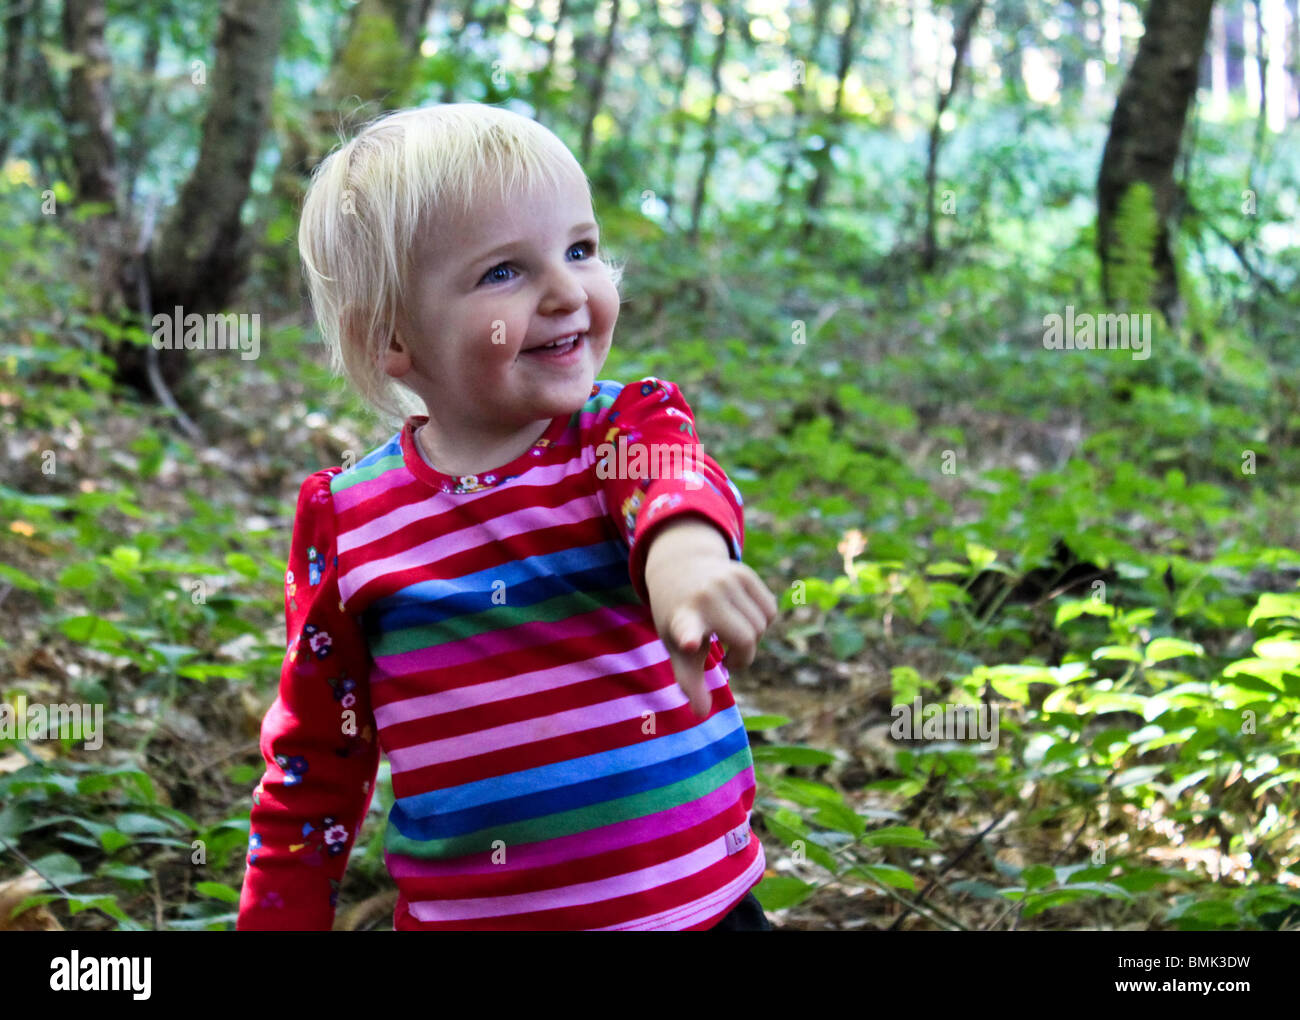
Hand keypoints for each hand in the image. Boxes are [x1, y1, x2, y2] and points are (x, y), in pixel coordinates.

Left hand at [643, 518, 778, 716]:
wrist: (681, 566)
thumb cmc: (678, 616)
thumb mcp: (676, 648)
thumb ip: (690, 681)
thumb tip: (701, 714)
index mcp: (682, 619)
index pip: (687, 629)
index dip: (690, 638)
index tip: (690, 644)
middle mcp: (705, 596)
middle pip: (747, 639)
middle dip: (743, 654)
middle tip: (726, 656)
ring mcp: (727, 580)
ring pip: (762, 625)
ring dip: (752, 637)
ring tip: (730, 634)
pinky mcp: (744, 572)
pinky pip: (770, 610)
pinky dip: (762, 621)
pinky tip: (741, 615)